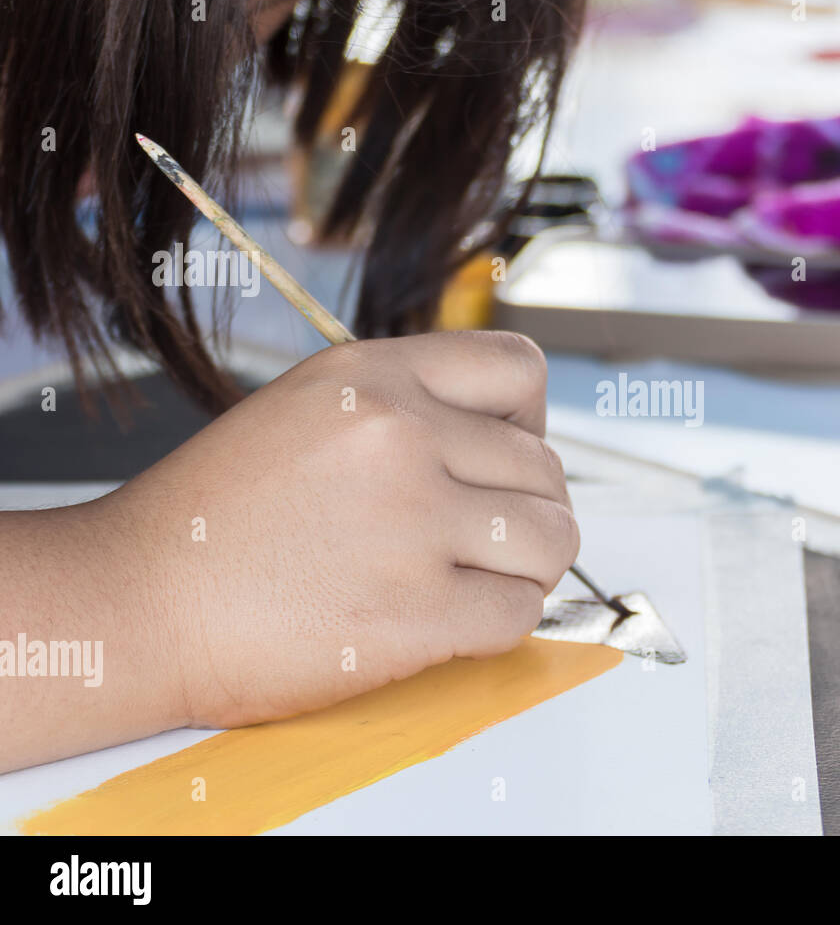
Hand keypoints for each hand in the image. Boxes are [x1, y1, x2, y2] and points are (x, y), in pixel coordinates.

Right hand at [100, 331, 577, 728]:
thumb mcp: (307, 413)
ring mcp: (412, 523)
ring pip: (552, 540)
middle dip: (525, 512)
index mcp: (373, 375)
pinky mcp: (415, 612)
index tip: (500, 464)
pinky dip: (498, 624)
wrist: (133, 604)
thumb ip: (406, 411)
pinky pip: (520, 613)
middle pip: (545, 468)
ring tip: (473, 580)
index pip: (521, 369)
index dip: (530, 422)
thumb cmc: (214, 520)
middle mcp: (401, 436)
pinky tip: (447, 624)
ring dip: (527, 569)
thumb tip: (509, 443)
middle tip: (476, 543)